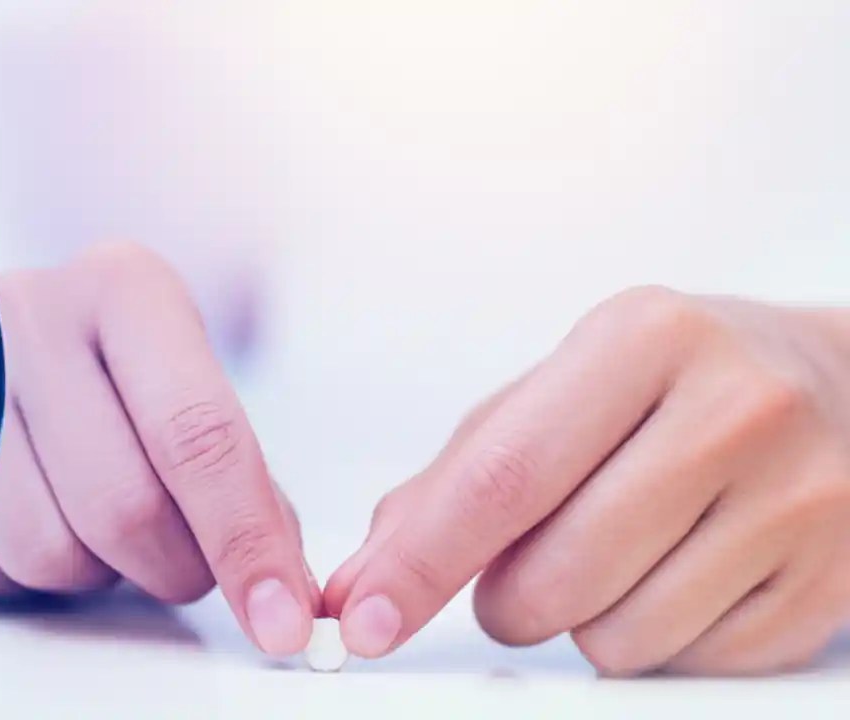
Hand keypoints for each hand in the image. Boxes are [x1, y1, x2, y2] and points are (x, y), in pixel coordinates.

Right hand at [0, 242, 318, 655]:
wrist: (17, 336)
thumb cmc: (123, 367)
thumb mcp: (192, 383)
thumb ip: (241, 474)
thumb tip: (282, 592)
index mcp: (124, 289)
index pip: (197, 434)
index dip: (245, 540)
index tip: (280, 619)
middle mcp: (32, 321)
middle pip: (125, 508)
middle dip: (176, 566)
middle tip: (189, 559)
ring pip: (52, 552)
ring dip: (101, 573)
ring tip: (106, 521)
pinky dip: (36, 574)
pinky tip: (51, 516)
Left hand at [326, 286, 849, 674]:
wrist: (843, 387)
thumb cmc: (678, 382)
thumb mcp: (567, 385)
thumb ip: (462, 471)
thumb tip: (370, 571)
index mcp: (646, 339)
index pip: (504, 476)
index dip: (419, 562)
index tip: (364, 615)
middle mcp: (737, 410)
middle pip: (555, 577)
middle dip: (504, 599)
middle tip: (523, 564)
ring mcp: (799, 500)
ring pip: (618, 640)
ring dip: (582, 621)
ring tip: (618, 551)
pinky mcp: (828, 583)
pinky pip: (688, 668)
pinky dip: (656, 639)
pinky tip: (683, 571)